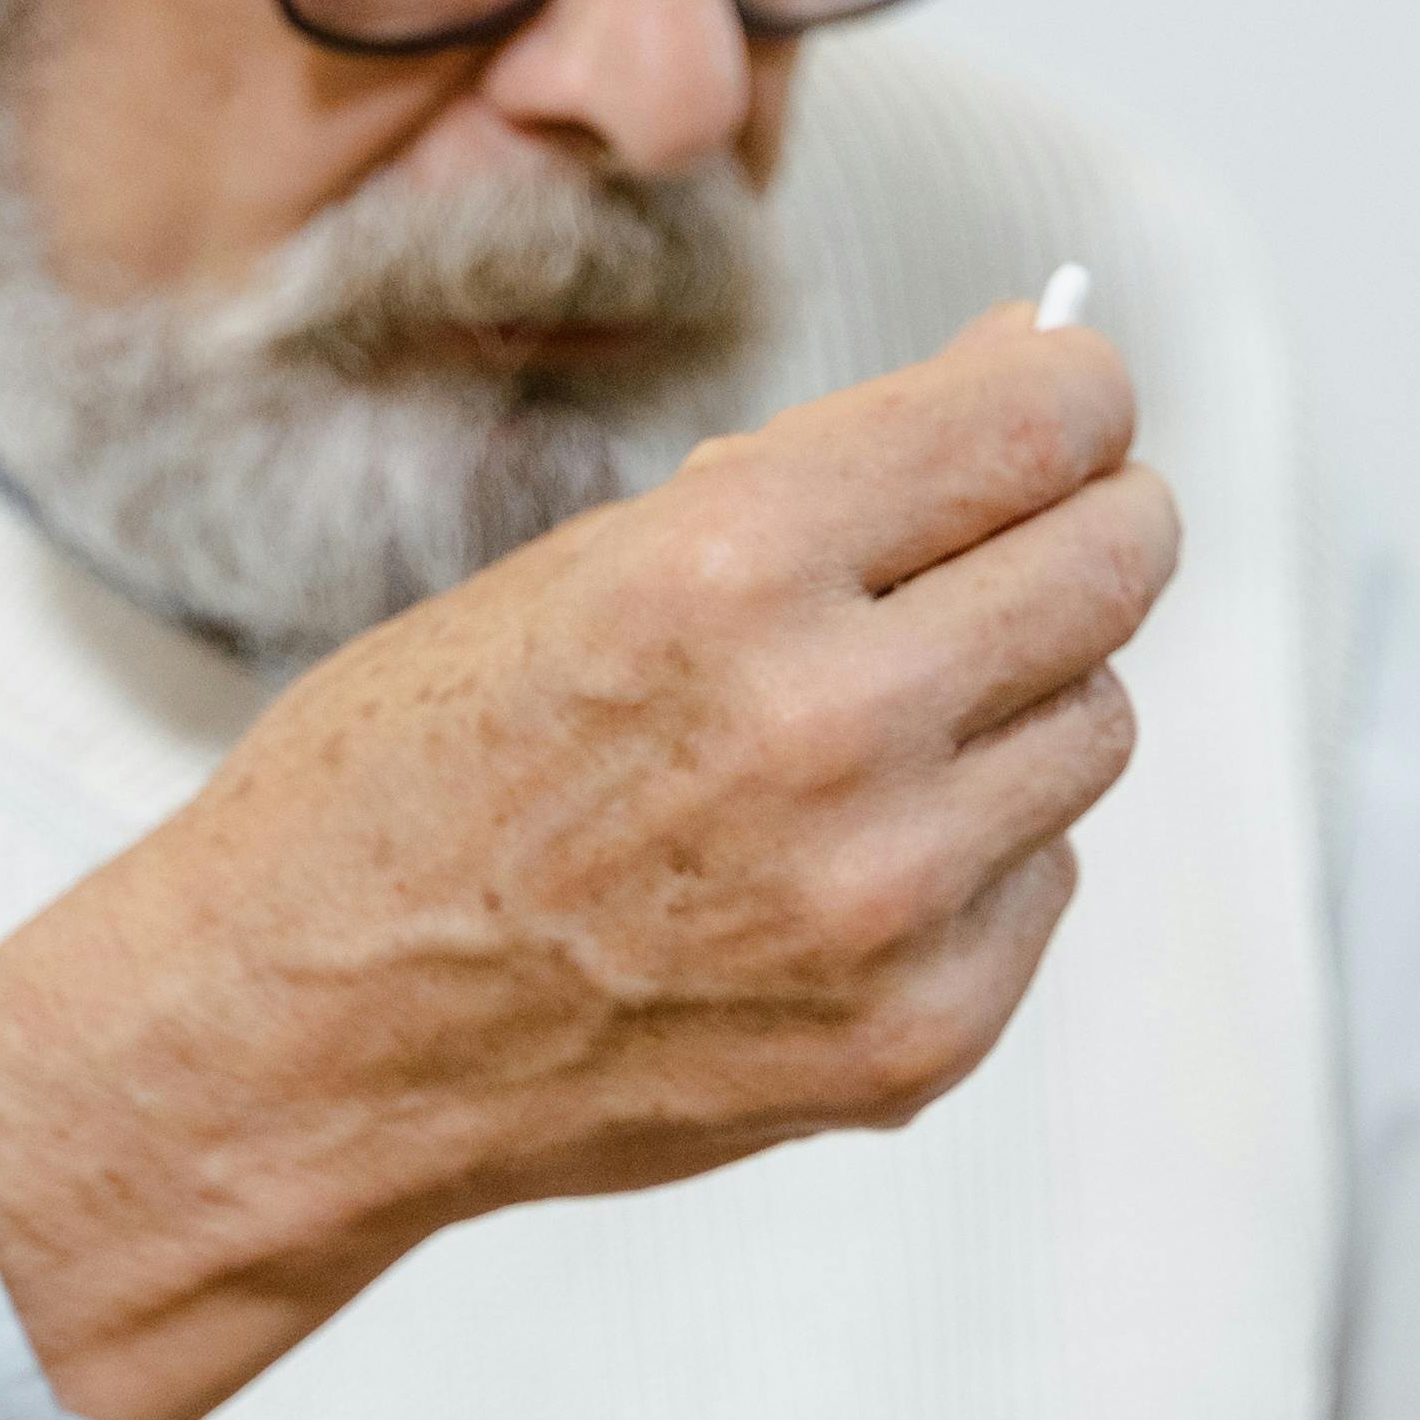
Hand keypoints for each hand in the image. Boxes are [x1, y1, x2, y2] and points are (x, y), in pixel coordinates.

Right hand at [0, 307, 1176, 1419]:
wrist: (306, 1044)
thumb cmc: (414, 778)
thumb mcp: (591, 563)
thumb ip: (827, 481)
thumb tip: (1031, 376)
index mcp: (728, 564)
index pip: (1045, 420)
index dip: (1070, 392)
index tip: (1062, 400)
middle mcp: (830, 726)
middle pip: (1114, 563)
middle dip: (1085, 524)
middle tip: (1028, 533)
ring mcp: (885, 899)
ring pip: (1095, 722)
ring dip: (1019, 698)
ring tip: (874, 724)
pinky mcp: (916, 1033)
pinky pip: (1044, 875)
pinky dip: (977, 851)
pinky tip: (834, 862)